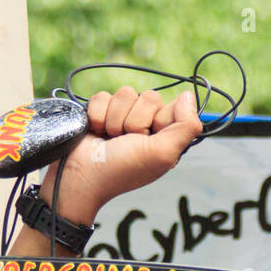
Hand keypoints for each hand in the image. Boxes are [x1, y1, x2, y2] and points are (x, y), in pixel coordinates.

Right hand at [37, 87, 202, 224]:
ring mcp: (120, 116)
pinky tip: (95, 132)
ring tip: (109, 139)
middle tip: (126, 141)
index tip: (149, 139)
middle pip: (150, 96)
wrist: (83, 177)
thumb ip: (186, 126)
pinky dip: (97, 116)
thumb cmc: (122, 170)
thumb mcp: (162, 154)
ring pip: (125, 93)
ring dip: (114, 119)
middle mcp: (144, 123)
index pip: (173, 106)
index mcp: (163, 134)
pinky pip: (103, 96)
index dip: (160, 120)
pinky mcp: (98, 111)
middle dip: (135, 121)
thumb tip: (187, 95)